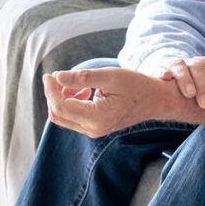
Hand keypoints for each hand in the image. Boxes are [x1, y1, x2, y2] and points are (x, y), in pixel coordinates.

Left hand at [44, 67, 158, 137]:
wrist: (155, 100)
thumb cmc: (136, 86)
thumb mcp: (110, 76)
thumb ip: (82, 77)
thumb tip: (57, 77)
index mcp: (96, 118)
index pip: (61, 106)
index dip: (51, 90)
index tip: (49, 74)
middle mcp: (93, 129)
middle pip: (58, 115)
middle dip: (53, 94)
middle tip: (56, 76)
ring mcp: (94, 131)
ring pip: (64, 117)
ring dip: (62, 98)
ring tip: (79, 83)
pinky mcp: (96, 128)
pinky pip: (73, 118)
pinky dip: (71, 103)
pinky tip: (85, 91)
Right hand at [155, 56, 204, 108]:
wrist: (174, 82)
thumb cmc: (199, 84)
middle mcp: (192, 64)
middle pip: (199, 68)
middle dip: (204, 86)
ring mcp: (176, 67)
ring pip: (180, 66)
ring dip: (185, 79)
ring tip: (189, 94)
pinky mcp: (162, 71)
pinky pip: (161, 69)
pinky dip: (163, 72)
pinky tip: (166, 78)